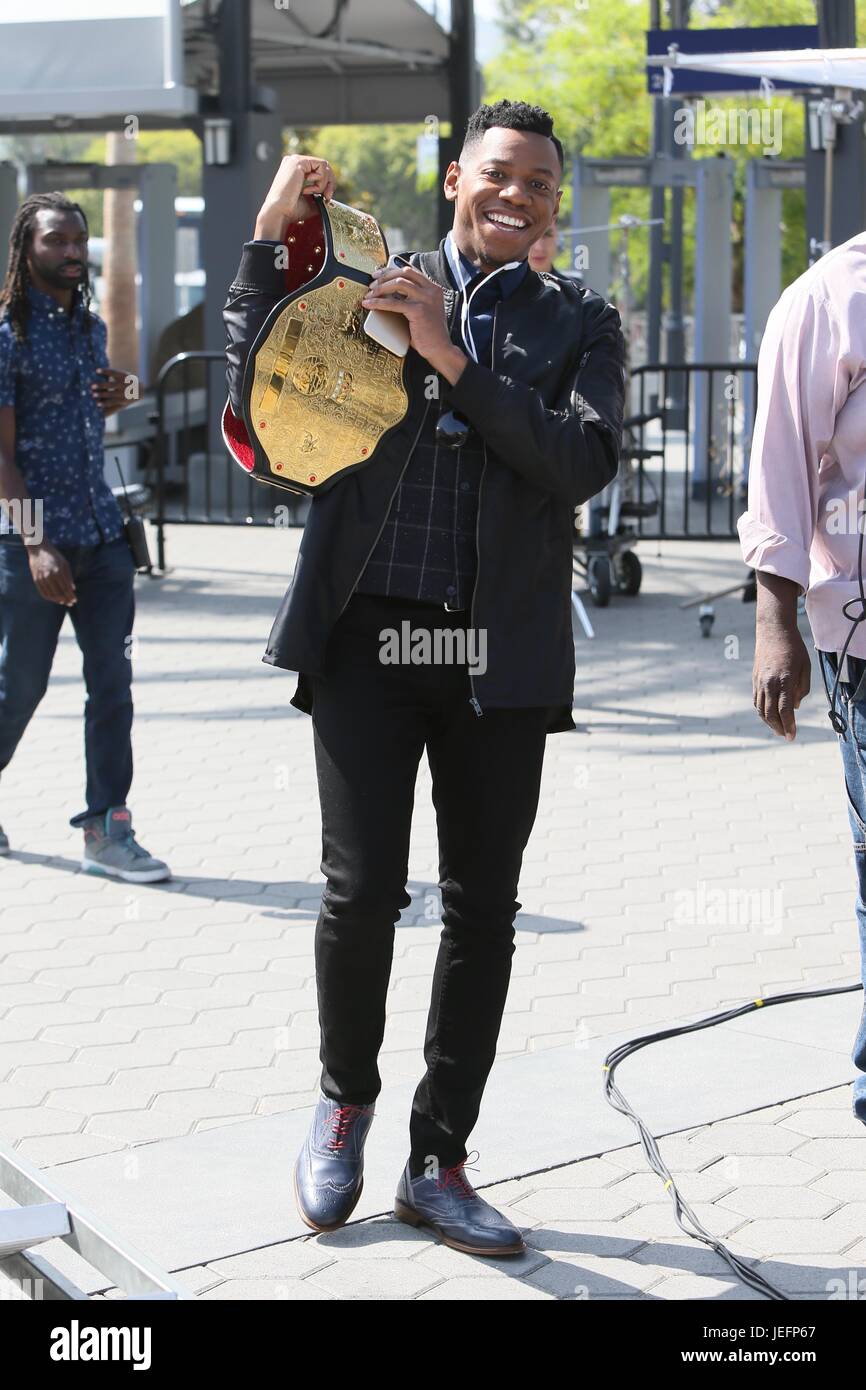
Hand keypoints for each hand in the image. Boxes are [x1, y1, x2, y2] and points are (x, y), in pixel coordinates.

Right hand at [26, 540, 75, 605]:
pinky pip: (43, 592)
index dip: (71, 596)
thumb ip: (69, 577)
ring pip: (50, 594)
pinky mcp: (36, 579)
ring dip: (58, 600)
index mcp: (58, 571)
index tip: (75, 600)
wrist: (39, 549)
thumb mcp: (65, 564)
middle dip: (66, 599)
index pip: (66, 588)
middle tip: (71, 603)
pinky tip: (55, 599)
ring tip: (64, 602)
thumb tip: (73, 589)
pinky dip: (49, 598)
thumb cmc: (54, 556)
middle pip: (58, 593)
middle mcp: (49, 576)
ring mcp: (41, 578)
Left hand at [91, 367, 130, 416]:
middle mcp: (124, 385)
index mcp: (124, 376)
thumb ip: (113, 373)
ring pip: (111, 394)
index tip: (96, 370)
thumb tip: (97, 371)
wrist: (140, 390)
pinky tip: (98, 404)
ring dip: (102, 394)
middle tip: (92, 386)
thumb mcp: (123, 374)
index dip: (105, 371)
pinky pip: (113, 402)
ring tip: (93, 395)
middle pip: (111, 385)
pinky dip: (105, 403)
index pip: (113, 372)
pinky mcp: (122, 401)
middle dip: (101, 385)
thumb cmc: (127, 380)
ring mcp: (124, 394)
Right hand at [254, 155, 336, 239]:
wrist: (279, 212)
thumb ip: (320, 194)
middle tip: (328, 197)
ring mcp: (295, 160)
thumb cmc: (291, 210)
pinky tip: (309, 189)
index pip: (318, 169)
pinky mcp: (298, 161)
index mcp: (295, 170)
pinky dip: (321, 180)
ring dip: (324, 183)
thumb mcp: (310, 201)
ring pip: (324, 165)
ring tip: (314, 193)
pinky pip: (321, 165)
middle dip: (330, 182)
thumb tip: (330, 194)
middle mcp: (294, 162)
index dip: (327, 183)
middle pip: (323, 165)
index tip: (326, 198)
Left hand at [361, 264, 466, 379]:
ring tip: (370, 294)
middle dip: (384, 276)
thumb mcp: (423, 310)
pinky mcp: (418, 311)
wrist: (440, 349)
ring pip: (398, 283)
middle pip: (404, 273)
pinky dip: (378, 302)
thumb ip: (412, 298)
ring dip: (381, 287)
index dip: (391, 270)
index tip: (378, 274)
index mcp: (433, 288)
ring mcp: (425, 299)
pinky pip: (394, 303)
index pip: (410, 271)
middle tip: (372, 284)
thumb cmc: (430, 334)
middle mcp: (431, 290)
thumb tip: (389, 292)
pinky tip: (369, 304)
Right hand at [753, 620, 810, 739]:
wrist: (773, 632)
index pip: (785, 710)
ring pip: (761, 710)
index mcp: (784, 681)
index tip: (792, 736)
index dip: (789, 726)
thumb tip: (795, 707)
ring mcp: (759, 682)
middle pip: (770, 714)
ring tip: (778, 729)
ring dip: (769, 723)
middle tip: (786, 736)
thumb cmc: (793, 648)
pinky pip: (756, 701)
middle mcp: (769, 684)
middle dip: (779, 728)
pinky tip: (769, 716)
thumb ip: (802, 689)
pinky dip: (762, 712)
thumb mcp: (805, 667)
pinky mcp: (755, 680)